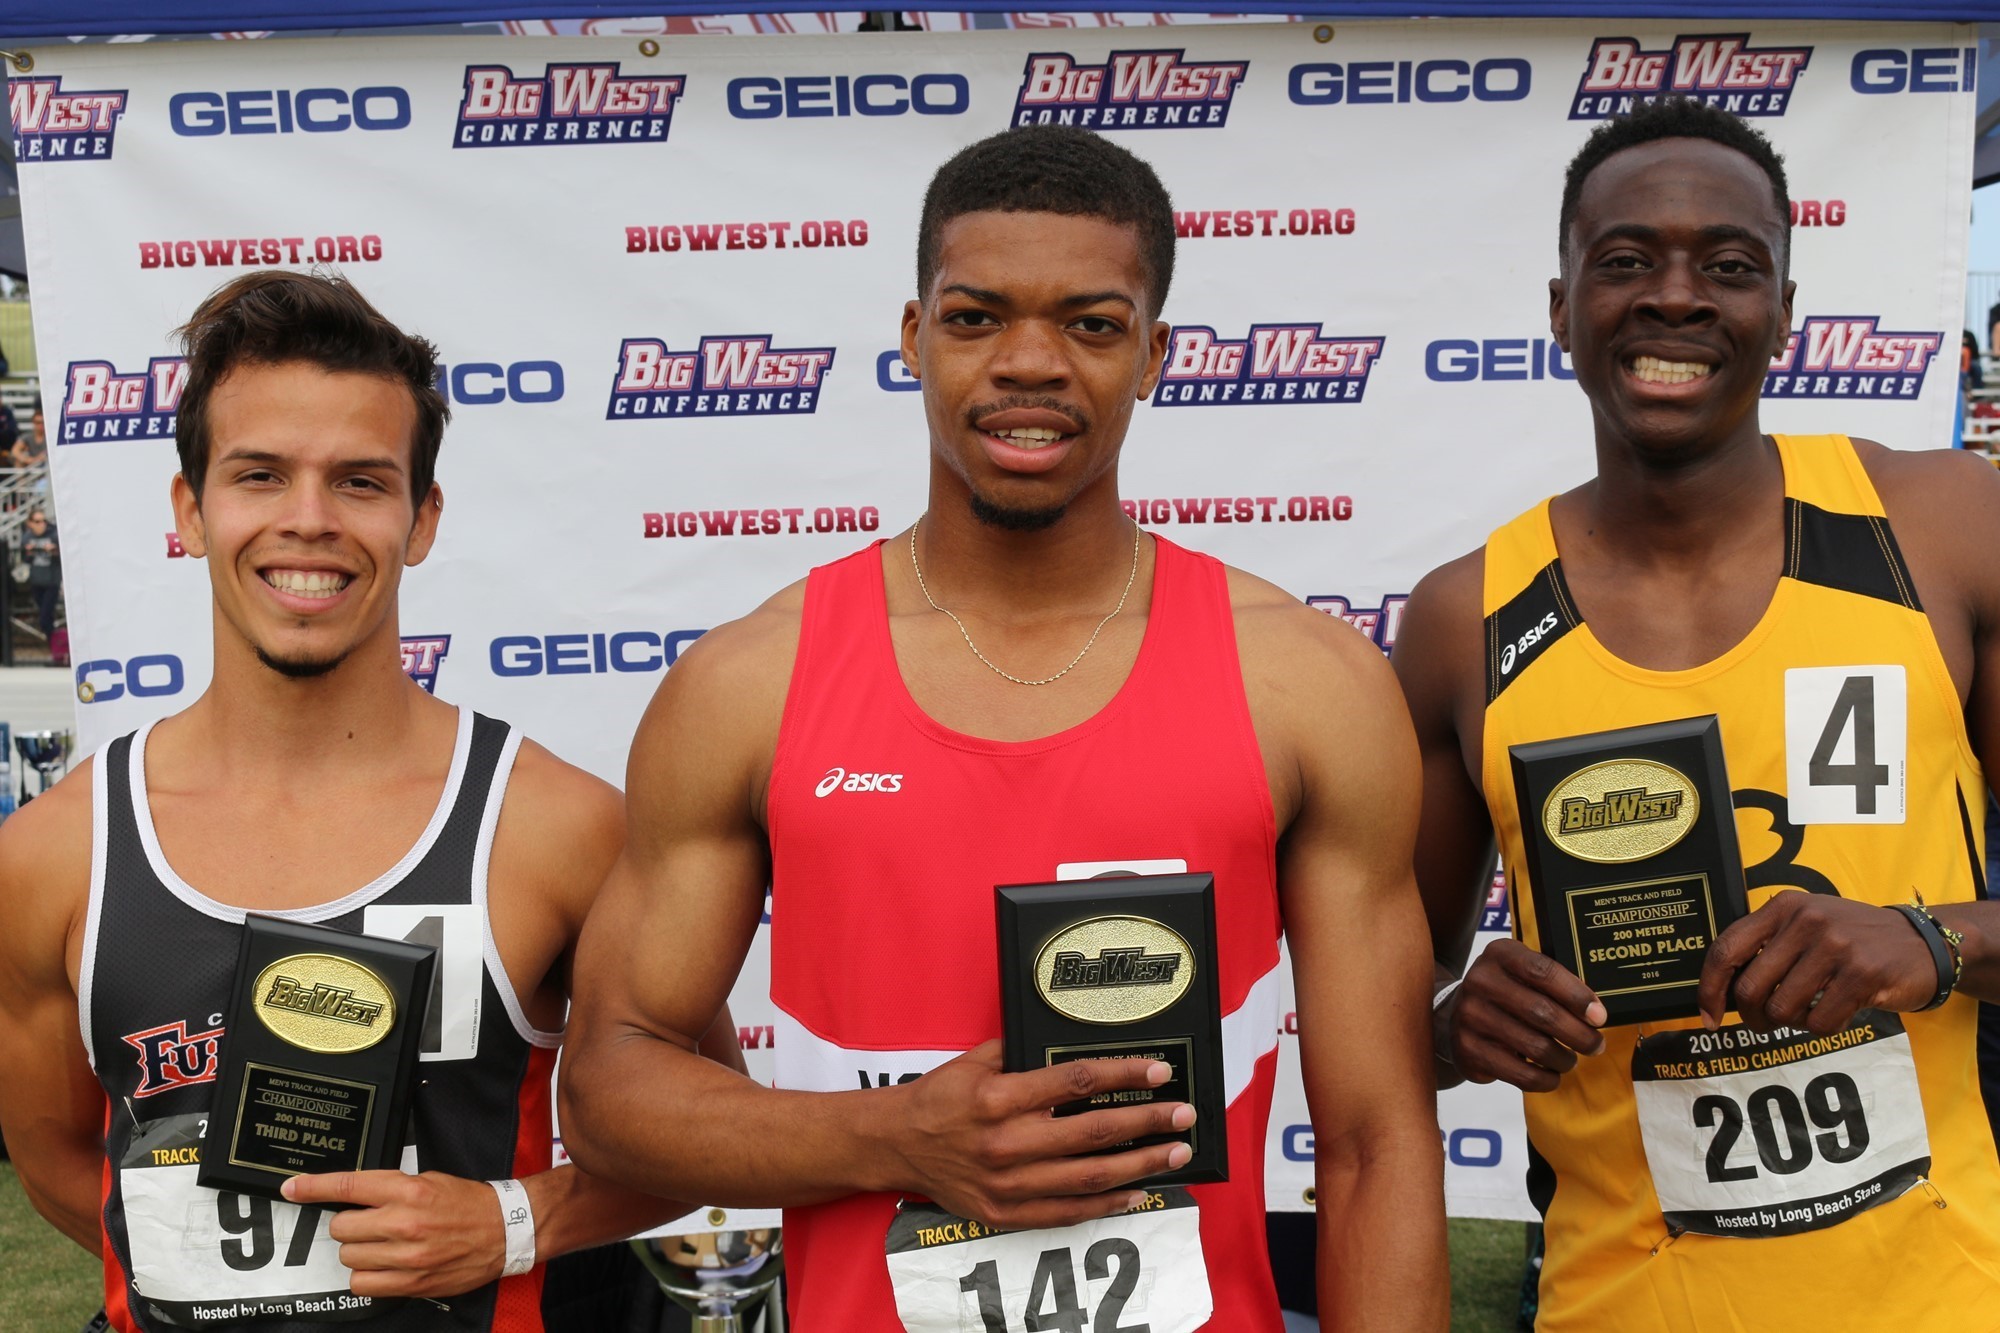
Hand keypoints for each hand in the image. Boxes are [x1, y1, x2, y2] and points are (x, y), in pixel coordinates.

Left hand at [282, 1169, 506, 1298]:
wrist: (504, 1231)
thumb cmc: (467, 1204)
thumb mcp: (428, 1180)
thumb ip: (389, 1188)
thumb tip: (351, 1195)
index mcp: (408, 1190)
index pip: (348, 1186)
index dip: (313, 1187)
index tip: (292, 1188)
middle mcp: (403, 1222)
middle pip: (341, 1226)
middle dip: (350, 1224)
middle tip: (368, 1222)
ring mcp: (406, 1256)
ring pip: (349, 1256)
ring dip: (360, 1250)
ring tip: (382, 1245)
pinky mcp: (410, 1283)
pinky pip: (363, 1284)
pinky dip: (368, 1276)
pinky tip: (385, 1265)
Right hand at [886, 1039, 1193, 1230]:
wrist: (895, 1145)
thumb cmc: (936, 1099)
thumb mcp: (973, 1059)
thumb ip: (1020, 1049)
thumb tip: (1067, 1037)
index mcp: (1000, 1097)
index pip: (1077, 1082)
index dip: (1123, 1075)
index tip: (1157, 1072)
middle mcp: (1008, 1142)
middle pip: (1094, 1132)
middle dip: (1147, 1122)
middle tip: (1182, 1115)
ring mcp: (1009, 1184)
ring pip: (1090, 1177)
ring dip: (1140, 1165)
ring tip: (1175, 1154)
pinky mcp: (1006, 1213)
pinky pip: (1067, 1212)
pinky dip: (1107, 1203)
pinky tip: (1138, 1191)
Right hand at [1439, 938, 1606, 1092]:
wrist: (1453, 1015)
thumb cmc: (1505, 995)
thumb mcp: (1522, 973)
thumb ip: (1554, 984)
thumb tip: (1595, 1013)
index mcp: (1499, 954)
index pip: (1543, 971)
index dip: (1577, 995)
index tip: (1599, 1016)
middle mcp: (1480, 981)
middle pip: (1542, 1012)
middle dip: (1580, 1035)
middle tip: (1595, 1045)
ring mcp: (1471, 1017)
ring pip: (1535, 1047)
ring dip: (1564, 1059)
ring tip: (1570, 1059)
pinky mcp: (1469, 1050)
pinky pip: (1521, 1074)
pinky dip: (1546, 1079)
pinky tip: (1551, 1074)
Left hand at [1697, 890, 1938, 1033]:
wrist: (1921, 942)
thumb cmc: (1852, 939)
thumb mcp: (1807, 923)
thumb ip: (1767, 944)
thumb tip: (1721, 991)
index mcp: (1783, 907)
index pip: (1726, 950)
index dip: (1709, 989)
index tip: (1708, 1017)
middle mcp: (1806, 921)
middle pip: (1750, 989)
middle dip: (1752, 1017)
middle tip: (1766, 1022)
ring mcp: (1835, 947)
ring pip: (1783, 1010)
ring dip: (1790, 1023)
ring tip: (1808, 1011)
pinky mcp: (1862, 975)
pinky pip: (1819, 1022)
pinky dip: (1821, 1027)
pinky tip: (1836, 1012)